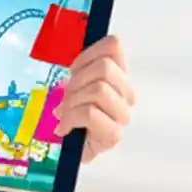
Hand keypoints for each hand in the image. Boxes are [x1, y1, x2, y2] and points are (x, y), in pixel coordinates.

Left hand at [53, 34, 135, 163]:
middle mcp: (125, 94)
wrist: (72, 150)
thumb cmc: (73, 115)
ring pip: (98, 89)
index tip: (73, 70)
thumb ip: (79, 64)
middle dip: (77, 80)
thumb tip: (73, 41)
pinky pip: (90, 113)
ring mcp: (121, 115)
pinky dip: (71, 118)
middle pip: (105, 68)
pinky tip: (65, 127)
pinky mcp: (113, 136)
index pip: (114, 46)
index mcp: (119, 76)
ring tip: (65, 113)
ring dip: (73, 101)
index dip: (87, 54)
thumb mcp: (74, 83)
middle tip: (66, 97)